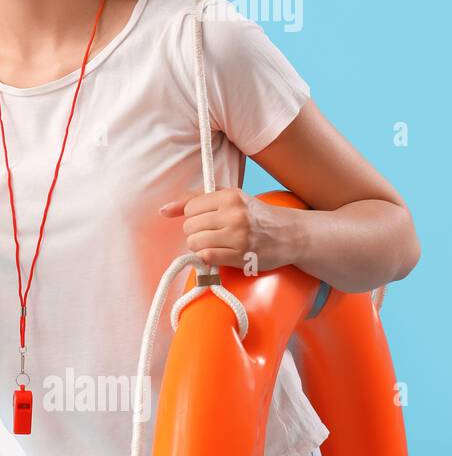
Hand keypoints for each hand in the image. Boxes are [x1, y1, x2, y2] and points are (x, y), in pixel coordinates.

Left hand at [159, 187, 299, 274]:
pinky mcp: (241, 256)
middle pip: (190, 227)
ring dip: (200, 246)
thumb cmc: (255, 215)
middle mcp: (234, 215)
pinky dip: (207, 258)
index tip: (206, 220)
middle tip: (211, 233)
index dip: (193, 216)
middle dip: (196, 232)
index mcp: (230, 197)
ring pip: (195, 243)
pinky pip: (206, 257)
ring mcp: (238, 236)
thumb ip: (195, 199)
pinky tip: (219, 253)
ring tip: (215, 244)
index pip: (190, 208)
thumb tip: (164, 210)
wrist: (290, 234)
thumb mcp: (229, 198)